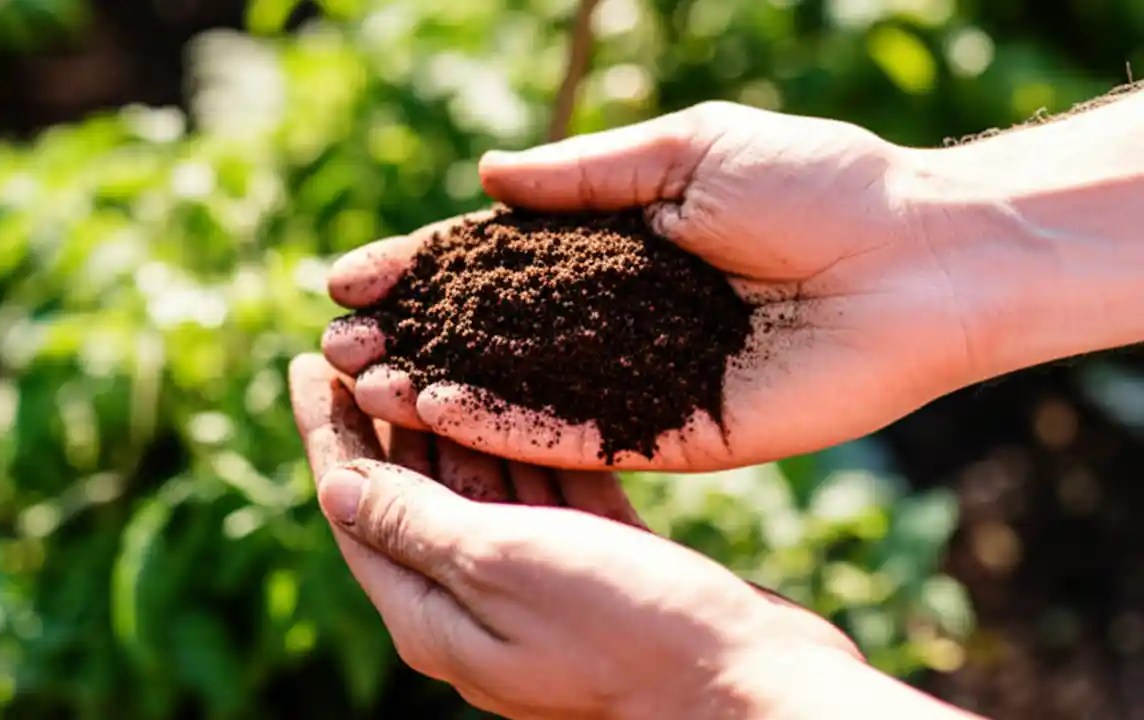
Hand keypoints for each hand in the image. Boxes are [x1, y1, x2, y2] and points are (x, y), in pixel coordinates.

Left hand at [289, 354, 971, 719]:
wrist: (744, 680)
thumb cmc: (618, 627)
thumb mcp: (495, 562)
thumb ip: (411, 520)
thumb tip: (333, 485)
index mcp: (431, 611)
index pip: (356, 507)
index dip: (328, 432)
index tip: (305, 362)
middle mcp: (476, 598)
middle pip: (411, 489)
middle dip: (385, 413)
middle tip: (362, 339)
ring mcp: (540, 578)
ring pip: (480, 480)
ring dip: (452, 416)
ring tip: (430, 342)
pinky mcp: (598, 557)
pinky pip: (546, 485)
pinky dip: (527, 439)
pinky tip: (519, 385)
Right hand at [320, 101, 996, 470]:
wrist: (915, 256)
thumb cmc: (816, 186)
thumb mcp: (687, 152)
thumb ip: (586, 175)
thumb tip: (488, 175)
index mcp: (616, 248)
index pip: (498, 264)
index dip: (425, 270)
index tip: (350, 275)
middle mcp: (615, 319)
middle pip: (492, 335)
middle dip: (413, 337)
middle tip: (338, 343)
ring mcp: (639, 380)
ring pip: (521, 391)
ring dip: (441, 389)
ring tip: (369, 384)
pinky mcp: (672, 431)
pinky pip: (578, 432)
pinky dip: (510, 428)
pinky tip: (444, 416)